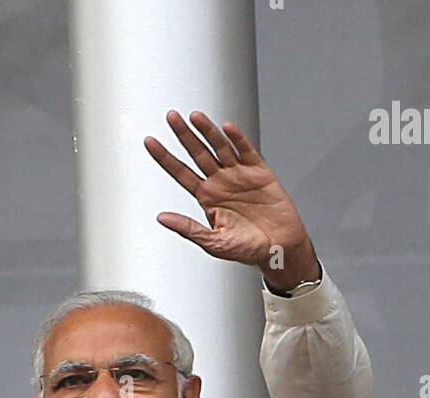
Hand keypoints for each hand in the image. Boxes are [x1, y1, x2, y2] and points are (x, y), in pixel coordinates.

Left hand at [144, 110, 318, 290]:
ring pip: (219, 147)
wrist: (279, 248)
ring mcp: (239, 174)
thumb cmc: (248, 249)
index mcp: (207, 198)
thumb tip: (162, 218)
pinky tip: (227, 128)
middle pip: (197, 154)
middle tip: (171, 117)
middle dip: (184, 135)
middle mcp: (220, 182)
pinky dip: (238, 139)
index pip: (181, 173)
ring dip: (208, 131)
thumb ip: (188, 229)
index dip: (165, 158)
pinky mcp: (259, 172)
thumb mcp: (213, 243)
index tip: (150, 142)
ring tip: (195, 117)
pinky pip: (246, 151)